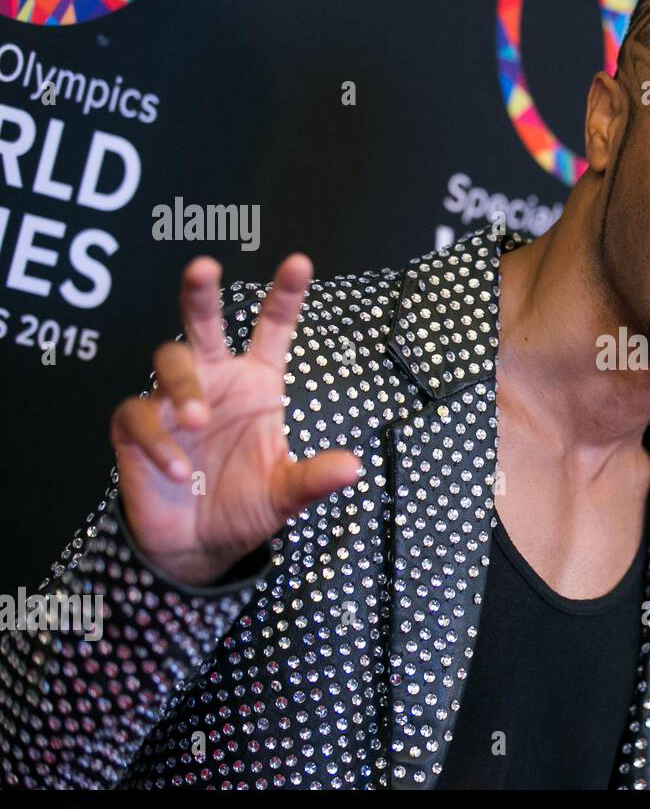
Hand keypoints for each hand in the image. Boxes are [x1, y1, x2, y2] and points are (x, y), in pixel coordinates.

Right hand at [110, 254, 360, 586]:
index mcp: (256, 384)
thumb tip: (353, 467)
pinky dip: (158, 440)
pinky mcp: (138, 428)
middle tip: (205, 267)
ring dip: (183, 385)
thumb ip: (314, 479)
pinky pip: (139, 415)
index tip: (299, 263)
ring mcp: (171, 400)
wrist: (196, 545)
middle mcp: (214, 381)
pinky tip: (179, 470)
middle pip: (203, 321)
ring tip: (197, 420)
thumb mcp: (285, 494)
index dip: (285, 296)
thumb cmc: (242, 505)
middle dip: (202, 292)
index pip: (272, 330)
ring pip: (169, 359)